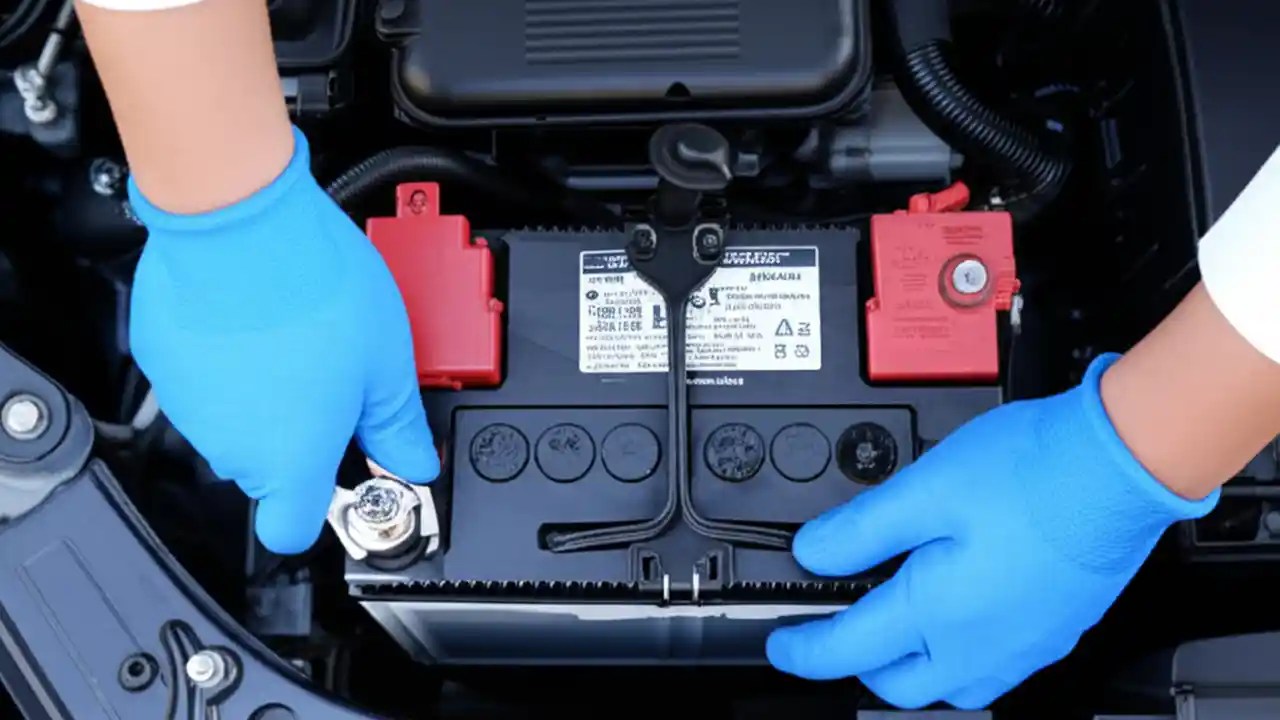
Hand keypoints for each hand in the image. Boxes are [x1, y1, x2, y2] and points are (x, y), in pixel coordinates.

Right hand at [128, 127, 438, 553]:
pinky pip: (201, 382)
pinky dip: (225, 364)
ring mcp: (190, 406)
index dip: (317, 509)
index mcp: (289, 459)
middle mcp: (232, 445)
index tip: (338, 479)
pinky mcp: (164, 364)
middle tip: (332, 380)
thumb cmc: (316, 288)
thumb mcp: (387, 363)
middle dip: (299, 435)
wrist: (241, 218)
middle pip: (267, 469)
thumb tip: (415, 462)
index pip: (292, 530)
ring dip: (262, 397)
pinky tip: (256, 321)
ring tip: (296, 339)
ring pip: (233, 424)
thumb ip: (398, 427)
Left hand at [766, 354, 1217, 708]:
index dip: (804, 650)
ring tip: (893, 624)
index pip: (850, 649)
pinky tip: (958, 616)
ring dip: (912, 667)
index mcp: (940, 612)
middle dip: (856, 664)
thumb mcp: (925, 489)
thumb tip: (814, 552)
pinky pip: (996, 669)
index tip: (783, 645)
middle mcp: (985, 644)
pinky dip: (960, 657)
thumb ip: (861, 528)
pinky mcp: (1057, 631)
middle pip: (900, 684)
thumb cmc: (1037, 471)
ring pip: (952, 686)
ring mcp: (1027, 644)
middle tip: (834, 629)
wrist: (1123, 464)